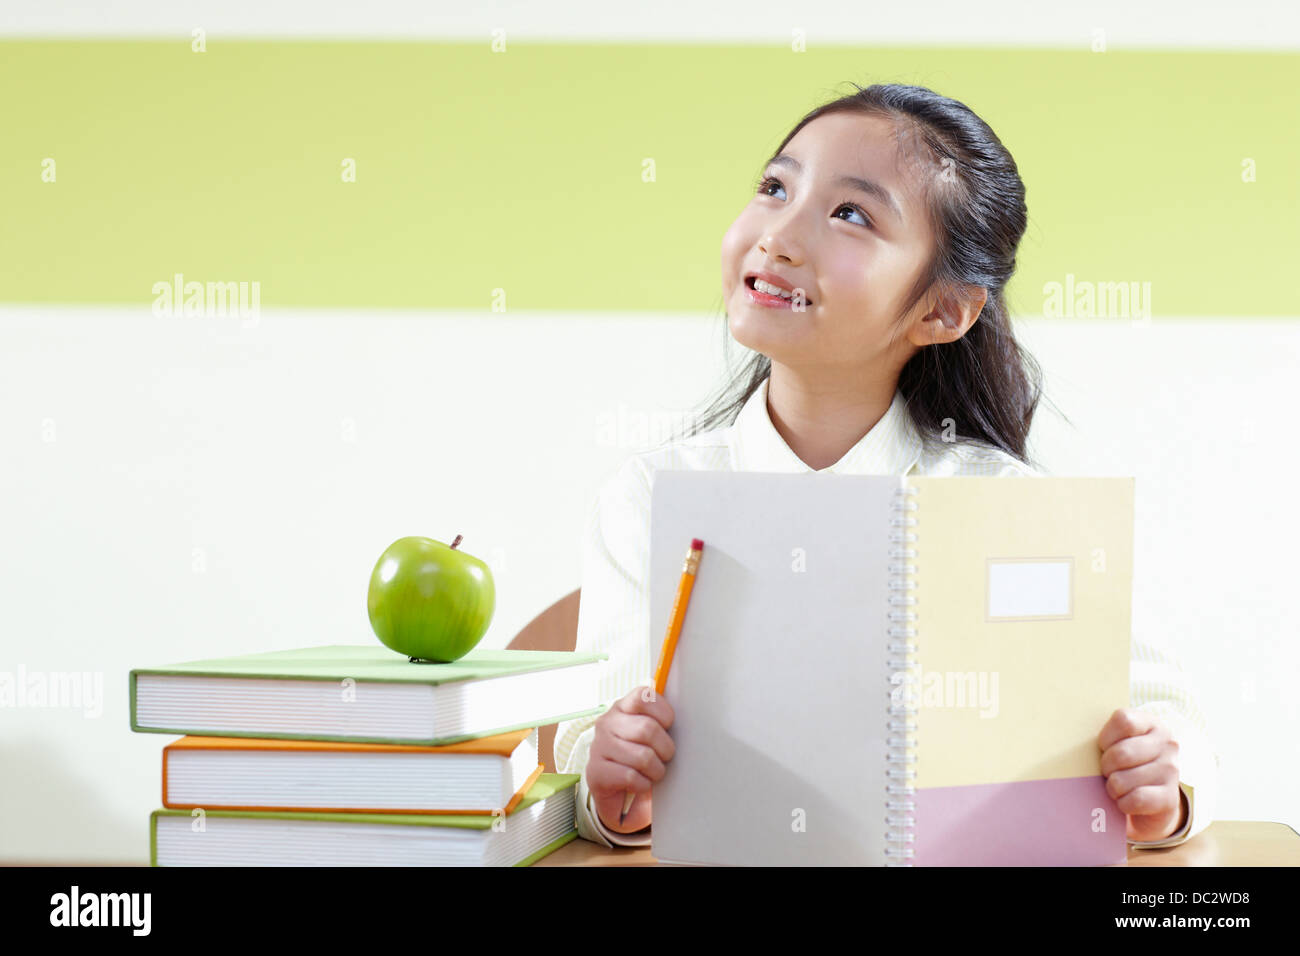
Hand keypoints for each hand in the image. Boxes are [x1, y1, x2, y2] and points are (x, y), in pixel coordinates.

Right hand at [586, 685, 675, 833]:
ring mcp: (598, 746)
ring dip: (655, 770)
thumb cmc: (641, 759)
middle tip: (664, 757)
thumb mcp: (651, 735)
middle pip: (647, 729)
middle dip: (665, 748)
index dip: (663, 713)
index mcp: (622, 707)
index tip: (668, 727)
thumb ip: (662, 720)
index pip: (643, 696)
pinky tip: (638, 783)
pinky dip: (642, 785)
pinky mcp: (596, 772)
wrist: (619, 795)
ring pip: (642, 756)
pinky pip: (631, 777)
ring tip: (652, 772)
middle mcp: (607, 723)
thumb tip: (689, 707)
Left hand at [1098, 708, 1187, 842]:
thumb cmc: (1124, 766)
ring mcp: (1172, 770)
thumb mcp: (1117, 743)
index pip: (1123, 720)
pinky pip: (1135, 800)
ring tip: (1117, 787)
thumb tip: (1066, 738)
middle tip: (1108, 772)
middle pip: (1121, 753)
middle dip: (1106, 767)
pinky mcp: (1170, 798)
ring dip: (1113, 788)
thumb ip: (1106, 736)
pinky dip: (1123, 804)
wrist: (1150, 802)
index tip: (1103, 747)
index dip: (1105, 737)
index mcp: (1151, 723)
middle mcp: (1167, 743)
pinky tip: (1126, 801)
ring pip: (1123, 780)